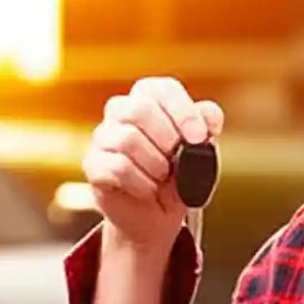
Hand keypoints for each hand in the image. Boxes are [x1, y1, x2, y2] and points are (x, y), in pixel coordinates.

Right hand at [82, 77, 223, 250]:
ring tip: (162, 177)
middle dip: (167, 138)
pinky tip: (148, 189)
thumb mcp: (200, 149)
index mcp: (148, 98)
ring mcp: (102, 138)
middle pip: (139, 109)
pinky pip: (117, 167)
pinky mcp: (93, 165)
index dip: (184, 111)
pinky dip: (141, 183)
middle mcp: (120, 111)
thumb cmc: (176, 174)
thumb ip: (206, 125)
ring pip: (127, 139)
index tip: (199, 137)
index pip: (162, 89)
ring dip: (155, 164)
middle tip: (177, 158)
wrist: (156, 214)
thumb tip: (210, 118)